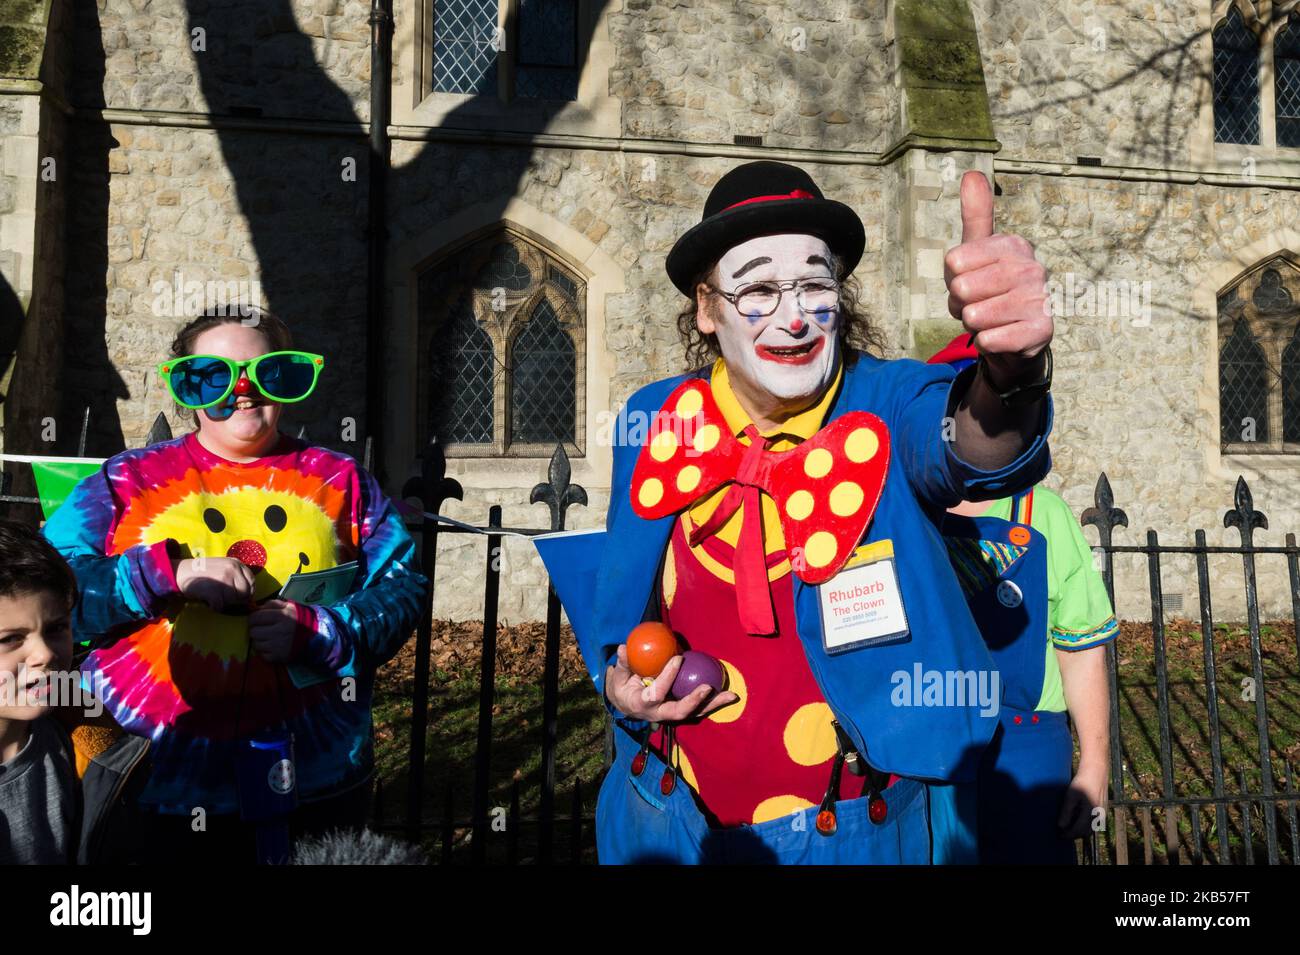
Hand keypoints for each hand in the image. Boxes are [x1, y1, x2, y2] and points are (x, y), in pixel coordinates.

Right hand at [174, 556, 256, 610]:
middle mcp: (233, 569)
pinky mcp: (214, 590)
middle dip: (236, 599)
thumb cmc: (203, 572)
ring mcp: (224, 579)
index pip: (252, 581)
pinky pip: (221, 606)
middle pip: (245, 593)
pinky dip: (215, 607)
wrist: (180, 572)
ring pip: (234, 600)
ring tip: (215, 597)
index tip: (240, 596)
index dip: (248, 591)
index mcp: (236, 563)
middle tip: (224, 598)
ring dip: (225, 603)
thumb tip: (249, 596)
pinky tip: (209, 601)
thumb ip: (236, 575)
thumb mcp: (223, 566)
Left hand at [247, 599, 304, 663]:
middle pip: (253, 632)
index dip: (253, 619)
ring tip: (268, 638)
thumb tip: (255, 609)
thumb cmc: (300, 619)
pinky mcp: (280, 657)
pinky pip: (263, 655)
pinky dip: (265, 651)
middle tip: (262, 630)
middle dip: (256, 630)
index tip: (257, 620)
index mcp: (281, 616)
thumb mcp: (289, 606)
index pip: (255, 618)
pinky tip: (272, 647)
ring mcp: (279, 646)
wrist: (317, 635)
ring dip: (260, 641)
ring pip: (256, 644)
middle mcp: (279, 631)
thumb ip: (272, 604)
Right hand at [604, 644, 737, 722]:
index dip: (667, 677)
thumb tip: (623, 648)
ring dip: (714, 705)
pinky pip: (699, 709)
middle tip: (708, 688)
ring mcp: (672, 715)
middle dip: (695, 701)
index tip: (677, 659)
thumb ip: (623, 664)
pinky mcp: (681, 713)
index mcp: (643, 705)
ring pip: (695, 713)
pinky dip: (714, 702)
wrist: (626, 706)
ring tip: (731, 695)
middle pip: (680, 711)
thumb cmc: (622, 688)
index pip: (657, 693)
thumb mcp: (618, 677)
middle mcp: (659, 714)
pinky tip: (729, 693)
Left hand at [944, 171, 1052, 389]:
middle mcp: (1033, 268)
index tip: (968, 280)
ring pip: (973, 316)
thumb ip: (976, 215)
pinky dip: (985, 343)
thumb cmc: (990, 290)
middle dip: (959, 304)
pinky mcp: (1041, 332)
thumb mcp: (978, 251)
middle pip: (961, 288)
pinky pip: (989, 340)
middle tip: (976, 304)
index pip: (953, 261)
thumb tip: (971, 174)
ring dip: (972, 324)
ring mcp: (1040, 300)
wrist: (1015, 337)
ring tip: (989, 319)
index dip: (951, 278)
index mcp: (1014, 245)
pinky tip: (999, 336)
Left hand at [1058, 761, 1108, 839]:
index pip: (1079, 829)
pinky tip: (1078, 820)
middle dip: (1075, 834)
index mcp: (1090, 813)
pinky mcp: (1104, 808)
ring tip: (1069, 828)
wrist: (1096, 771)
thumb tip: (1061, 826)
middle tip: (1063, 833)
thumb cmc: (1082, 782)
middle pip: (1086, 831)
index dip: (1069, 834)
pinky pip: (1095, 822)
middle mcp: (1099, 815)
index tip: (1060, 835)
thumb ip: (1066, 811)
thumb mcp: (1071, 795)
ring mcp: (1103, 812)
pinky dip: (1087, 825)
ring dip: (1081, 830)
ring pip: (1092, 827)